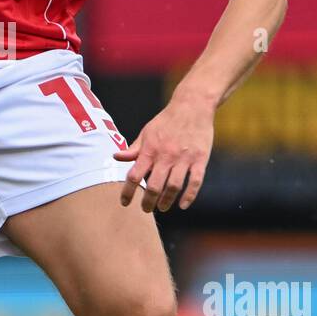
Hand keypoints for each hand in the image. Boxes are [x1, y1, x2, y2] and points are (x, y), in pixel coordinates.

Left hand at [113, 94, 214, 212]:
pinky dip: (189, 196)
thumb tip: (116, 157)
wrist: (192, 105)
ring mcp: (184, 158)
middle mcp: (166, 155)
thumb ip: (134, 149)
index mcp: (150, 149)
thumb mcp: (147, 132)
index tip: (125, 202)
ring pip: (174, 186)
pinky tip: (183, 204)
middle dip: (148, 202)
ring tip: (162, 207)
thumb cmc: (167, 120)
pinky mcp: (200, 159)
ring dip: (167, 201)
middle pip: (154, 186)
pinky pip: (195, 182)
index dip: (128, 192)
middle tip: (146, 210)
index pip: (134, 175)